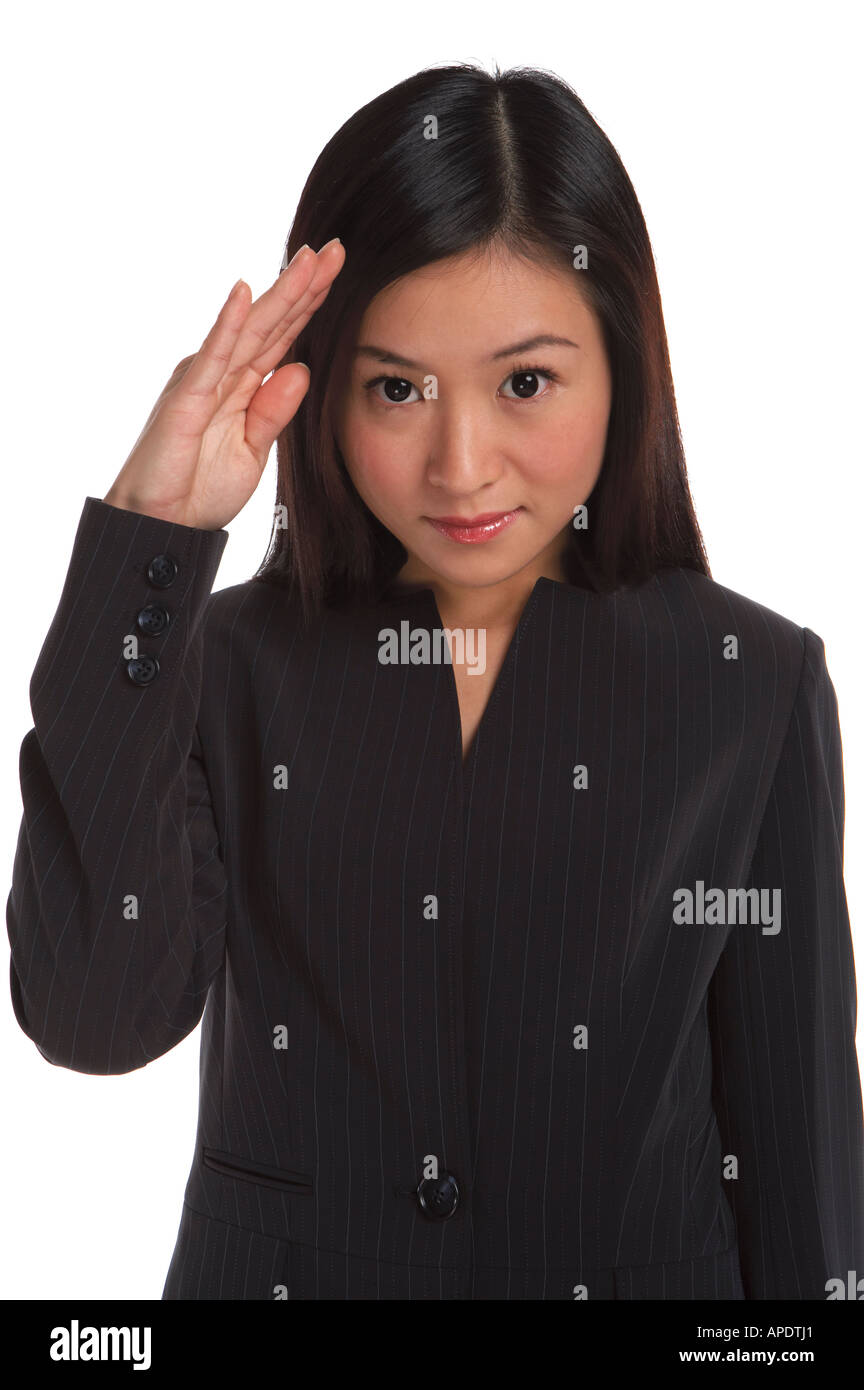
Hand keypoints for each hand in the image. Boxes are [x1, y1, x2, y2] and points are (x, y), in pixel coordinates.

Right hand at [102, 238, 344, 529]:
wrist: (162, 524)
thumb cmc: (198, 488)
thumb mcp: (254, 451)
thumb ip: (275, 411)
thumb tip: (301, 370)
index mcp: (243, 384)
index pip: (284, 335)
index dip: (311, 302)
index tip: (338, 269)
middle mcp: (223, 372)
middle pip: (272, 321)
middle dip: (304, 284)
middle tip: (335, 247)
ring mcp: (204, 380)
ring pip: (249, 328)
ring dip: (278, 293)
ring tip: (307, 259)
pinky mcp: (187, 397)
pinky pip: (213, 356)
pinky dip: (227, 323)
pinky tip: (244, 293)